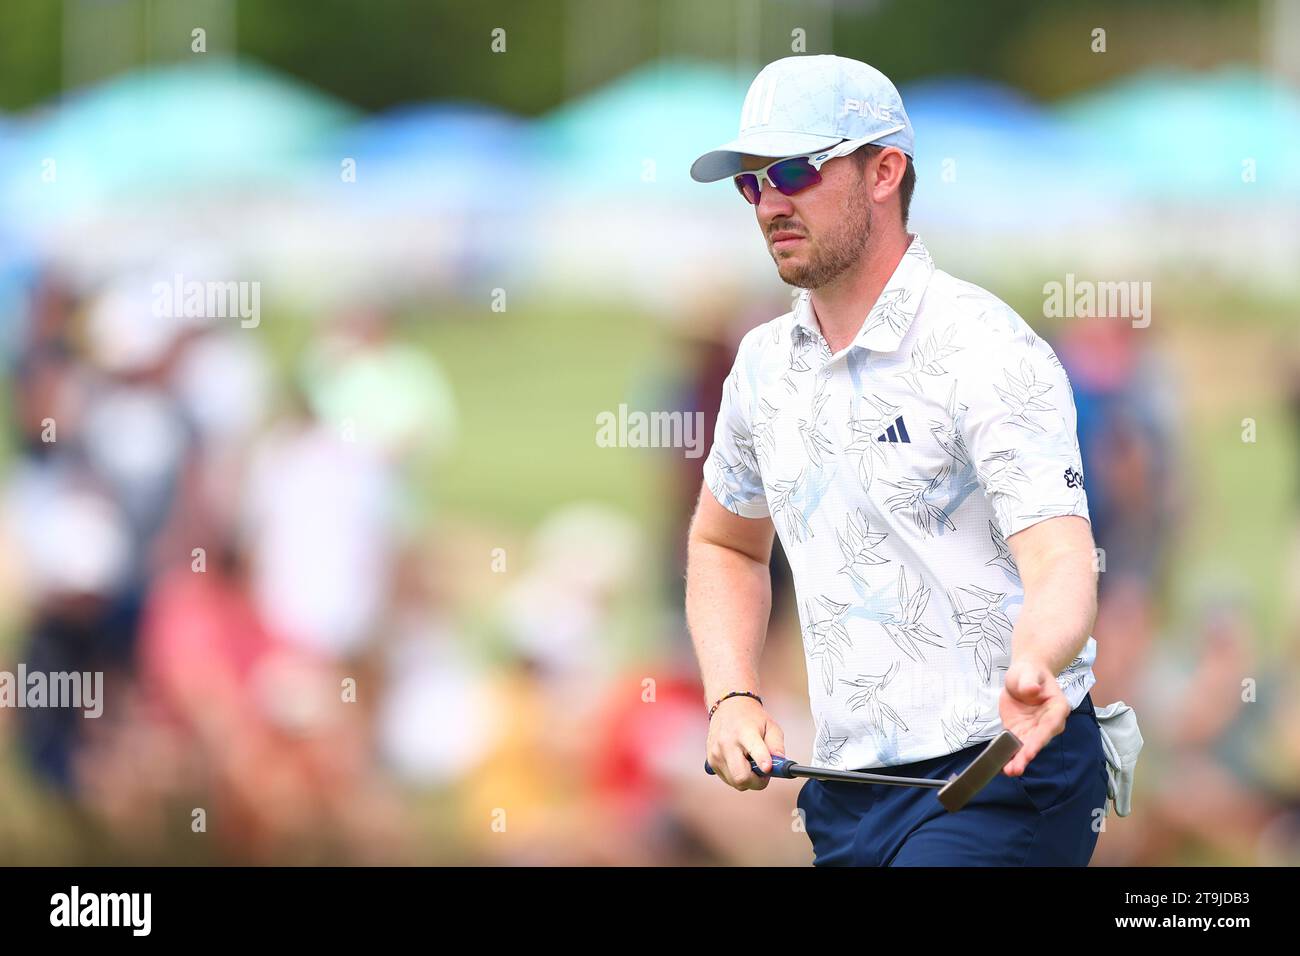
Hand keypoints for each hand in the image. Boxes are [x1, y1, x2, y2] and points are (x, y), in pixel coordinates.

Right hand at [705, 696, 786, 790]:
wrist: (727, 707)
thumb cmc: (752, 718)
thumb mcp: (771, 726)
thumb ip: (777, 746)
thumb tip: (780, 765)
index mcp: (745, 731)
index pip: (753, 749)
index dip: (761, 760)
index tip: (767, 768)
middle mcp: (727, 743)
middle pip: (741, 777)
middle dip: (757, 782)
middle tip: (764, 773)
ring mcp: (716, 754)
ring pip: (735, 782)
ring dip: (748, 779)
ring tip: (752, 764)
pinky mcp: (711, 761)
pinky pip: (728, 780)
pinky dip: (737, 776)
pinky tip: (741, 762)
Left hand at [998, 660, 1069, 775]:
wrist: (1024, 675)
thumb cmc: (1030, 672)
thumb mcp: (1028, 673)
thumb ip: (1030, 683)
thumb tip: (1032, 690)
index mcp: (1057, 708)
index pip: (1049, 726)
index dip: (1039, 740)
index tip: (1030, 752)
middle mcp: (1048, 723)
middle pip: (1038, 741)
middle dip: (1026, 755)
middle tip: (1015, 769)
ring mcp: (1034, 729)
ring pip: (1026, 746)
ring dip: (1017, 759)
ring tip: (1007, 771)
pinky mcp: (1020, 731)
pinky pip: (1014, 744)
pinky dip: (1008, 753)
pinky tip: (1001, 763)